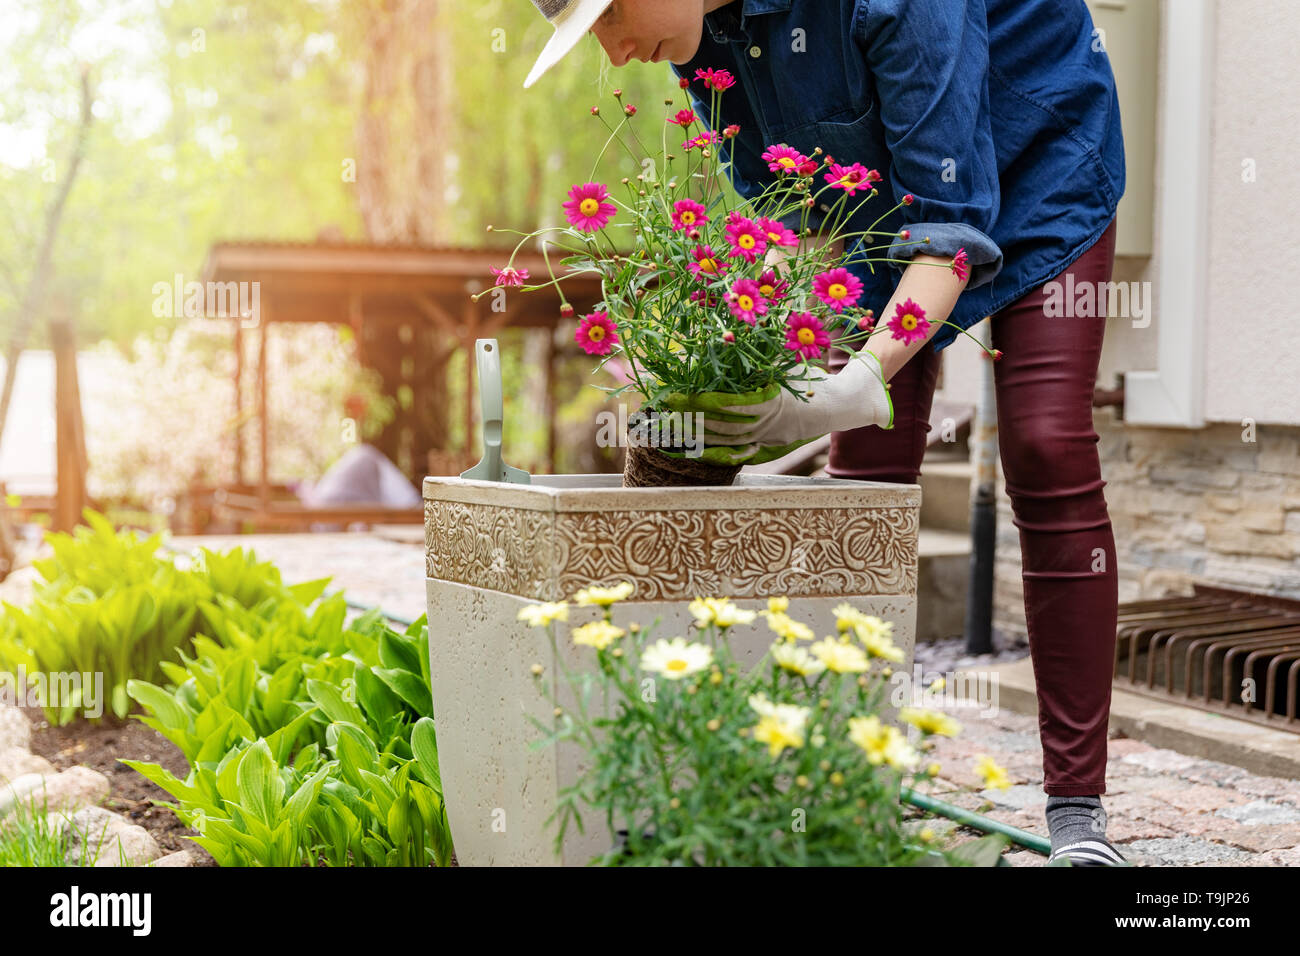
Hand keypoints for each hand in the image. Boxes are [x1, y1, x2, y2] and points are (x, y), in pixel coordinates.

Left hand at [663, 349, 893, 448]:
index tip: (677, 395)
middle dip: (690, 418)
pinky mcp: (762, 443)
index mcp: (769, 398)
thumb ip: (767, 333)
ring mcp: (763, 436)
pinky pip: (733, 449)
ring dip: (696, 434)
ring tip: (670, 426)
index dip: (699, 400)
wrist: (836, 405)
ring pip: (724, 439)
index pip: (727, 403)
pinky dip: (712, 449)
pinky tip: (691, 446)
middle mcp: (764, 422)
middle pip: (720, 425)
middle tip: (664, 410)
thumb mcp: (789, 353)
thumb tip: (745, 307)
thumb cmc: (809, 374)